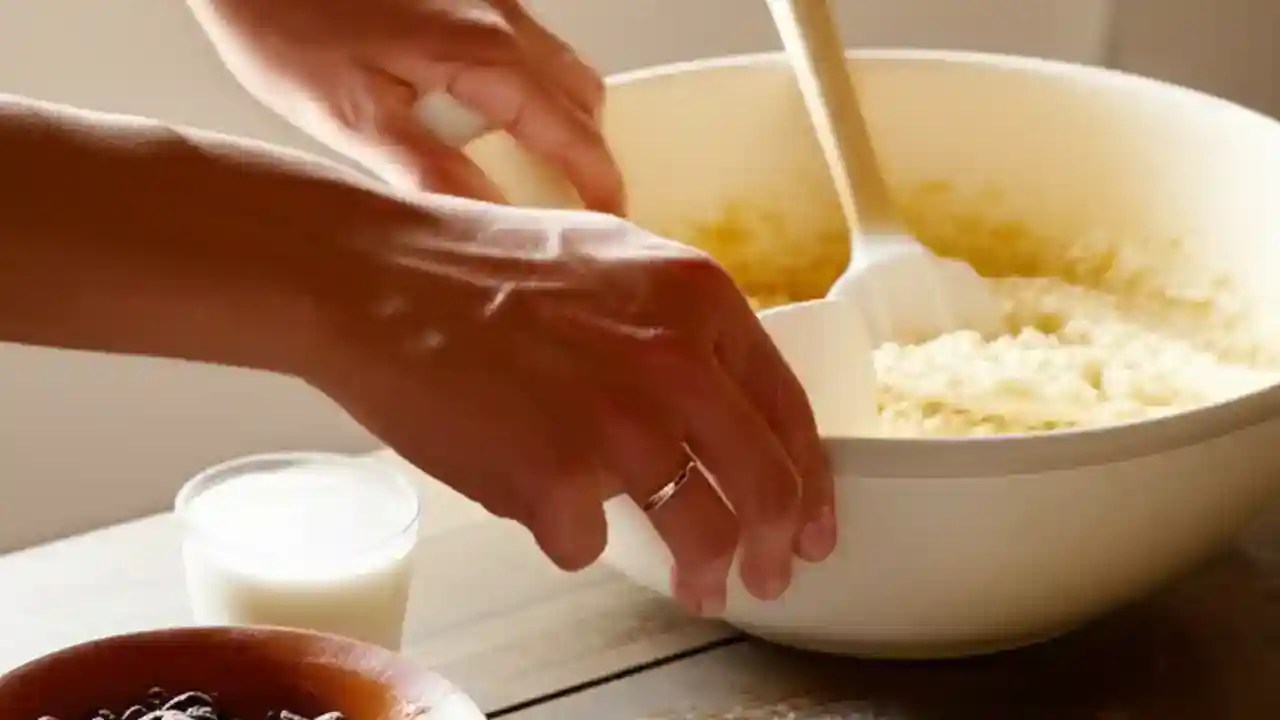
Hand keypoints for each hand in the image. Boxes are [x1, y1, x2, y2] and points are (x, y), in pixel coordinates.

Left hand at [187, 0, 622, 211]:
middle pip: (581, 93)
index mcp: (484, 54)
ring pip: (558, 65)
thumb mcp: (352, 115)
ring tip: (535, 167)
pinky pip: (527, 45)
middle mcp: (500, 18)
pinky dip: (534, 89)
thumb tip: (493, 221)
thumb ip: (429, 171)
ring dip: (563, 118)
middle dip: (588, 151)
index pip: (571, 130)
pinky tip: (489, 117)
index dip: (598, 181)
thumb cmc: (288, 25)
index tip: (610, 222)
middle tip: (574, 204)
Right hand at [300, 198, 836, 612]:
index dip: (811, 481)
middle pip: (765, 485)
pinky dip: (570, 534)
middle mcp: (674, 362)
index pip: (790, 410)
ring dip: (705, 573)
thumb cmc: (476, 265)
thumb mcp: (610, 258)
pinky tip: (540, 500)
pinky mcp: (554, 481)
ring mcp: (616, 424)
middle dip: (776, 548)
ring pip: (699, 531)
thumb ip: (676, 326)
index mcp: (698, 299)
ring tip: (697, 589)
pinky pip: (585, 541)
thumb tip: (718, 405)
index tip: (813, 524)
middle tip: (771, 576)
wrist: (375, 278)